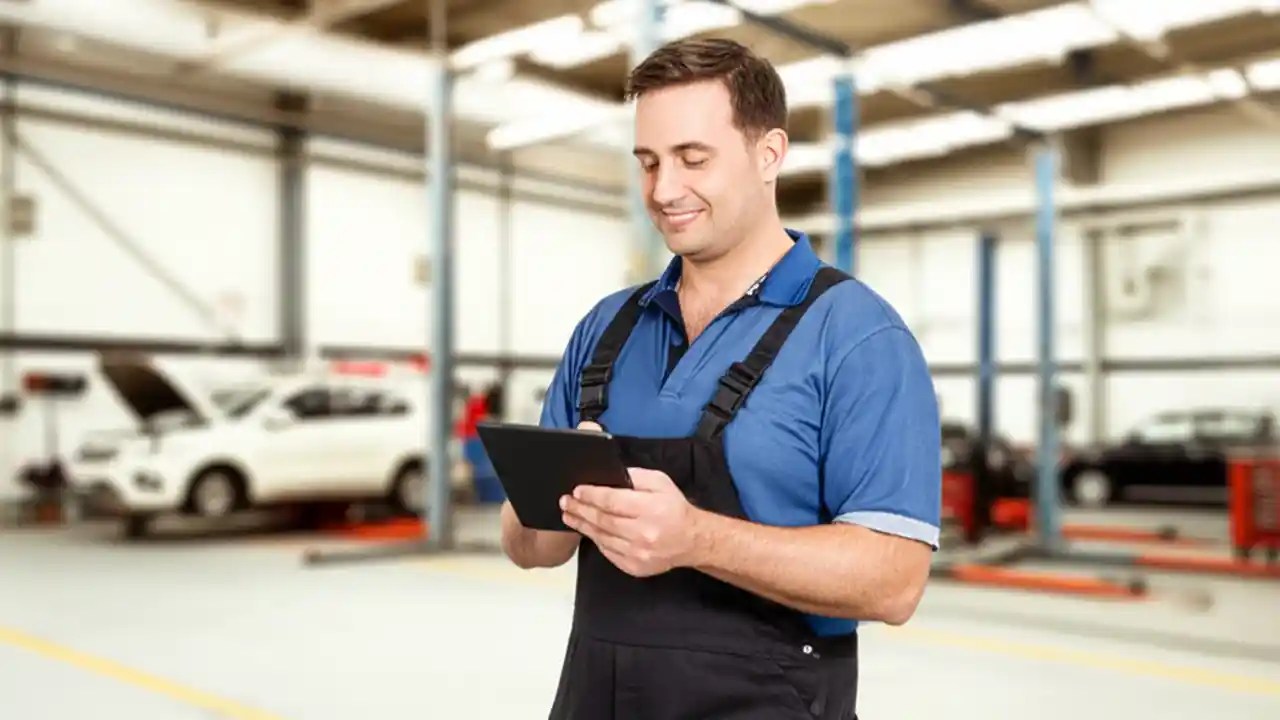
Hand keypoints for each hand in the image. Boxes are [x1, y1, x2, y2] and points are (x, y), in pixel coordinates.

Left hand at [561, 467, 700, 577]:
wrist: (691, 540)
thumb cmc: (674, 509)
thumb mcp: (660, 482)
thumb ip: (635, 476)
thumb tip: (608, 476)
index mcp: (651, 509)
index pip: (612, 501)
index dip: (591, 496)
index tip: (577, 491)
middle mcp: (644, 533)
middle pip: (602, 520)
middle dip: (580, 510)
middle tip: (566, 502)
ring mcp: (638, 553)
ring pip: (602, 538)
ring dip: (583, 525)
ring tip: (569, 515)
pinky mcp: (634, 567)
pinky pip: (608, 552)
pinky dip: (596, 540)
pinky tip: (588, 530)